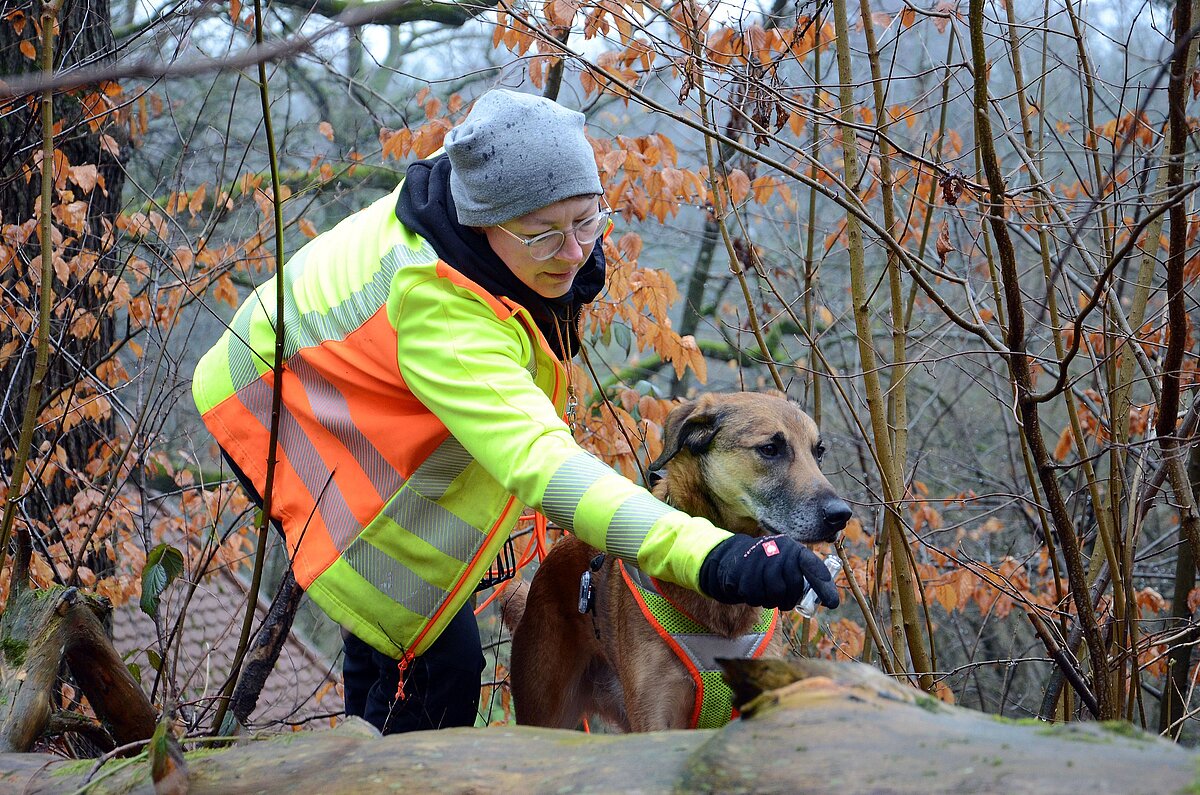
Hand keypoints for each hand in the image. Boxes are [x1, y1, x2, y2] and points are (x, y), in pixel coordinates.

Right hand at [698, 534, 839, 610]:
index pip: (811, 565)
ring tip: (770, 594)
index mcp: (791, 547)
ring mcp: (758, 563)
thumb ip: (805, 572)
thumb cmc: (768, 563)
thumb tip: (831, 598)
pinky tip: (756, 591)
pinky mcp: (743, 576)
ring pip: (775, 595)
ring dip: (774, 601)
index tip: (833, 603)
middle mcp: (776, 552)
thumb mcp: (787, 560)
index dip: (823, 584)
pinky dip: (758, 600)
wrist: (733, 559)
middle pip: (793, 586)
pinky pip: (758, 599)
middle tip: (788, 602)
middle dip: (791, 598)